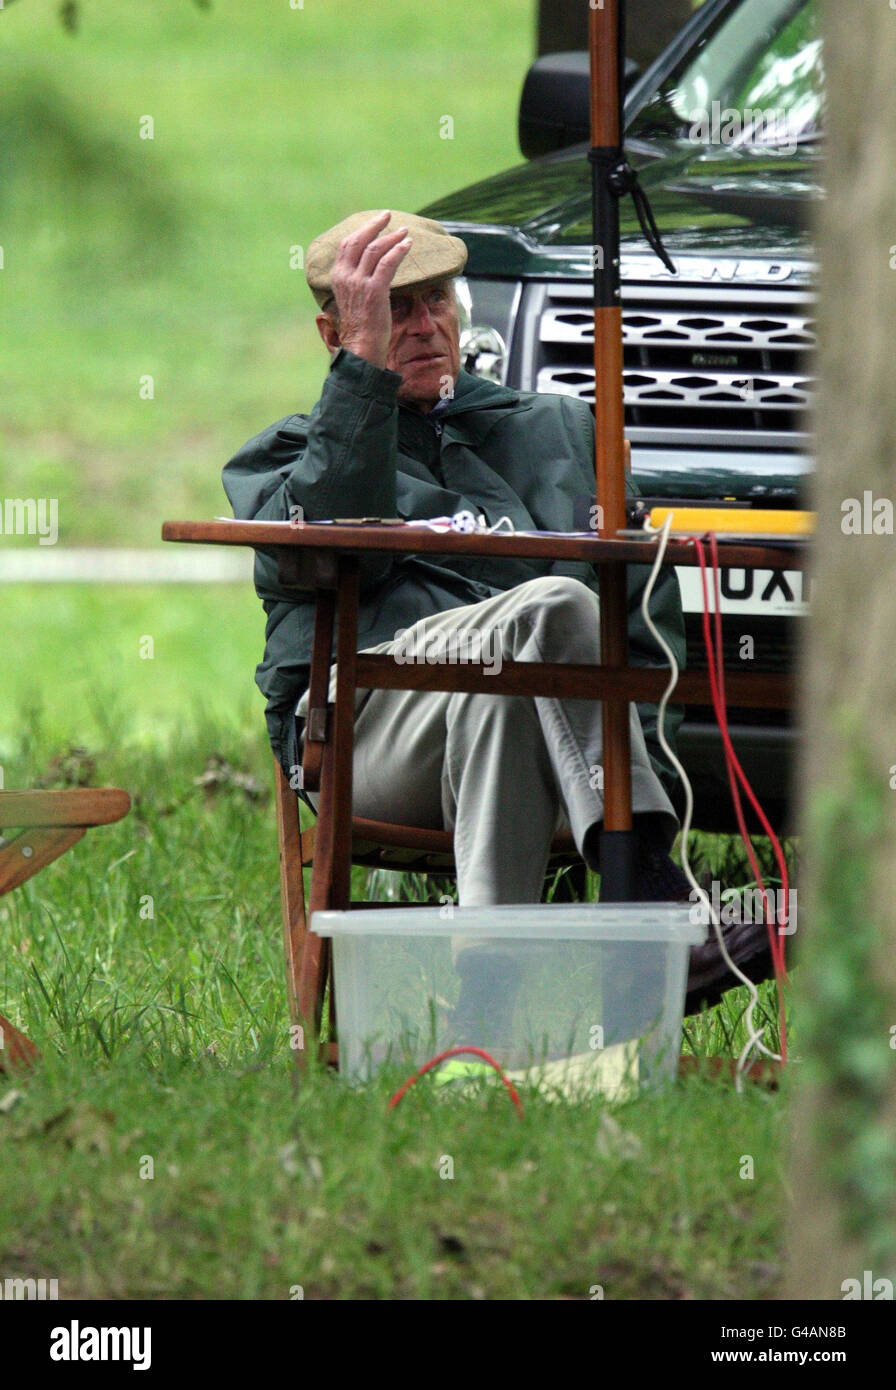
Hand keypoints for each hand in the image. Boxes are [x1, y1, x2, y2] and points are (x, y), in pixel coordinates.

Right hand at [329, 212, 411, 367]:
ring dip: (391, 237)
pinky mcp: (375, 290)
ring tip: (404, 231)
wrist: (361, 346)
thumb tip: (367, 272)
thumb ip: (355, 283)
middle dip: (374, 226)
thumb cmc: (360, 327)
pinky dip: (398, 250)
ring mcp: (359, 283)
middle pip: (358, 240)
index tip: (374, 224)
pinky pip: (387, 262)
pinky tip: (408, 244)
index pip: (346, 245)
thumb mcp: (352, 299)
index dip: (361, 231)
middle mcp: (345, 277)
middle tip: (387, 216)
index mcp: (337, 277)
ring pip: (374, 249)